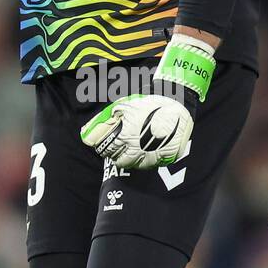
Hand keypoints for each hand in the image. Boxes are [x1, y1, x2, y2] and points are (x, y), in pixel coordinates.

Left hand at [80, 36, 215, 169]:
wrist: (176, 102)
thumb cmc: (148, 102)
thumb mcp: (125, 106)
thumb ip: (108, 119)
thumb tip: (91, 132)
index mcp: (125, 136)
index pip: (108, 151)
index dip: (106, 150)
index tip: (106, 148)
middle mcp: (137, 148)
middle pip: (122, 162)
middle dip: (118, 157)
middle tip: (120, 152)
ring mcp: (153, 154)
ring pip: (137, 166)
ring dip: (133, 161)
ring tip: (134, 152)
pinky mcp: (167, 156)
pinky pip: (153, 164)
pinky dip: (148, 160)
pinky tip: (147, 152)